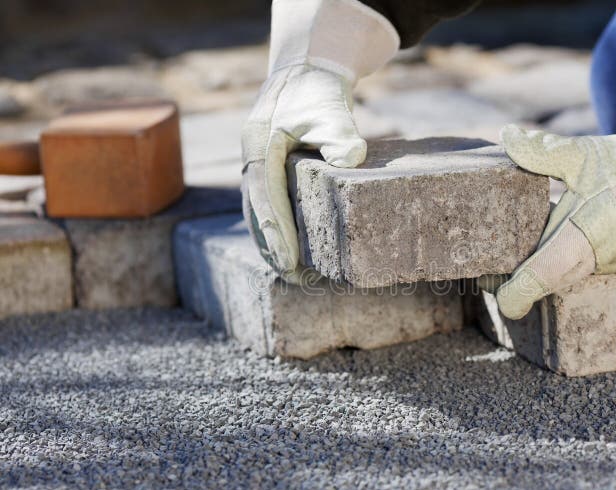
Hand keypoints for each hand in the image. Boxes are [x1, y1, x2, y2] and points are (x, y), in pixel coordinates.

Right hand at [242, 66, 365, 283]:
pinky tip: (290, 252)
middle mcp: (252, 158)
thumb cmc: (318, 92)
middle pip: (255, 211)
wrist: (306, 72)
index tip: (289, 259)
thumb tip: (352, 158)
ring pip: (258, 212)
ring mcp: (256, 165)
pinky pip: (267, 206)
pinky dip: (276, 230)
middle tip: (293, 278)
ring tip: (293, 275)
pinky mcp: (268, 171)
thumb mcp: (330, 107)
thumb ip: (340, 132)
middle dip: (272, 246)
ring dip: (271, 244)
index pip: (264, 195)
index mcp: (259, 144)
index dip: (275, 229)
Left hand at [491, 81, 615, 319]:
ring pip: (573, 276)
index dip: (523, 289)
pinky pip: (591, 270)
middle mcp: (609, 256)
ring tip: (516, 269)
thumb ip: (543, 151)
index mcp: (594, 231)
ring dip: (547, 272)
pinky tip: (551, 254)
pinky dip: (570, 265)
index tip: (503, 302)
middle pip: (556, 280)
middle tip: (496, 286)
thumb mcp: (583, 154)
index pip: (550, 270)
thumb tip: (508, 136)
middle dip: (525, 285)